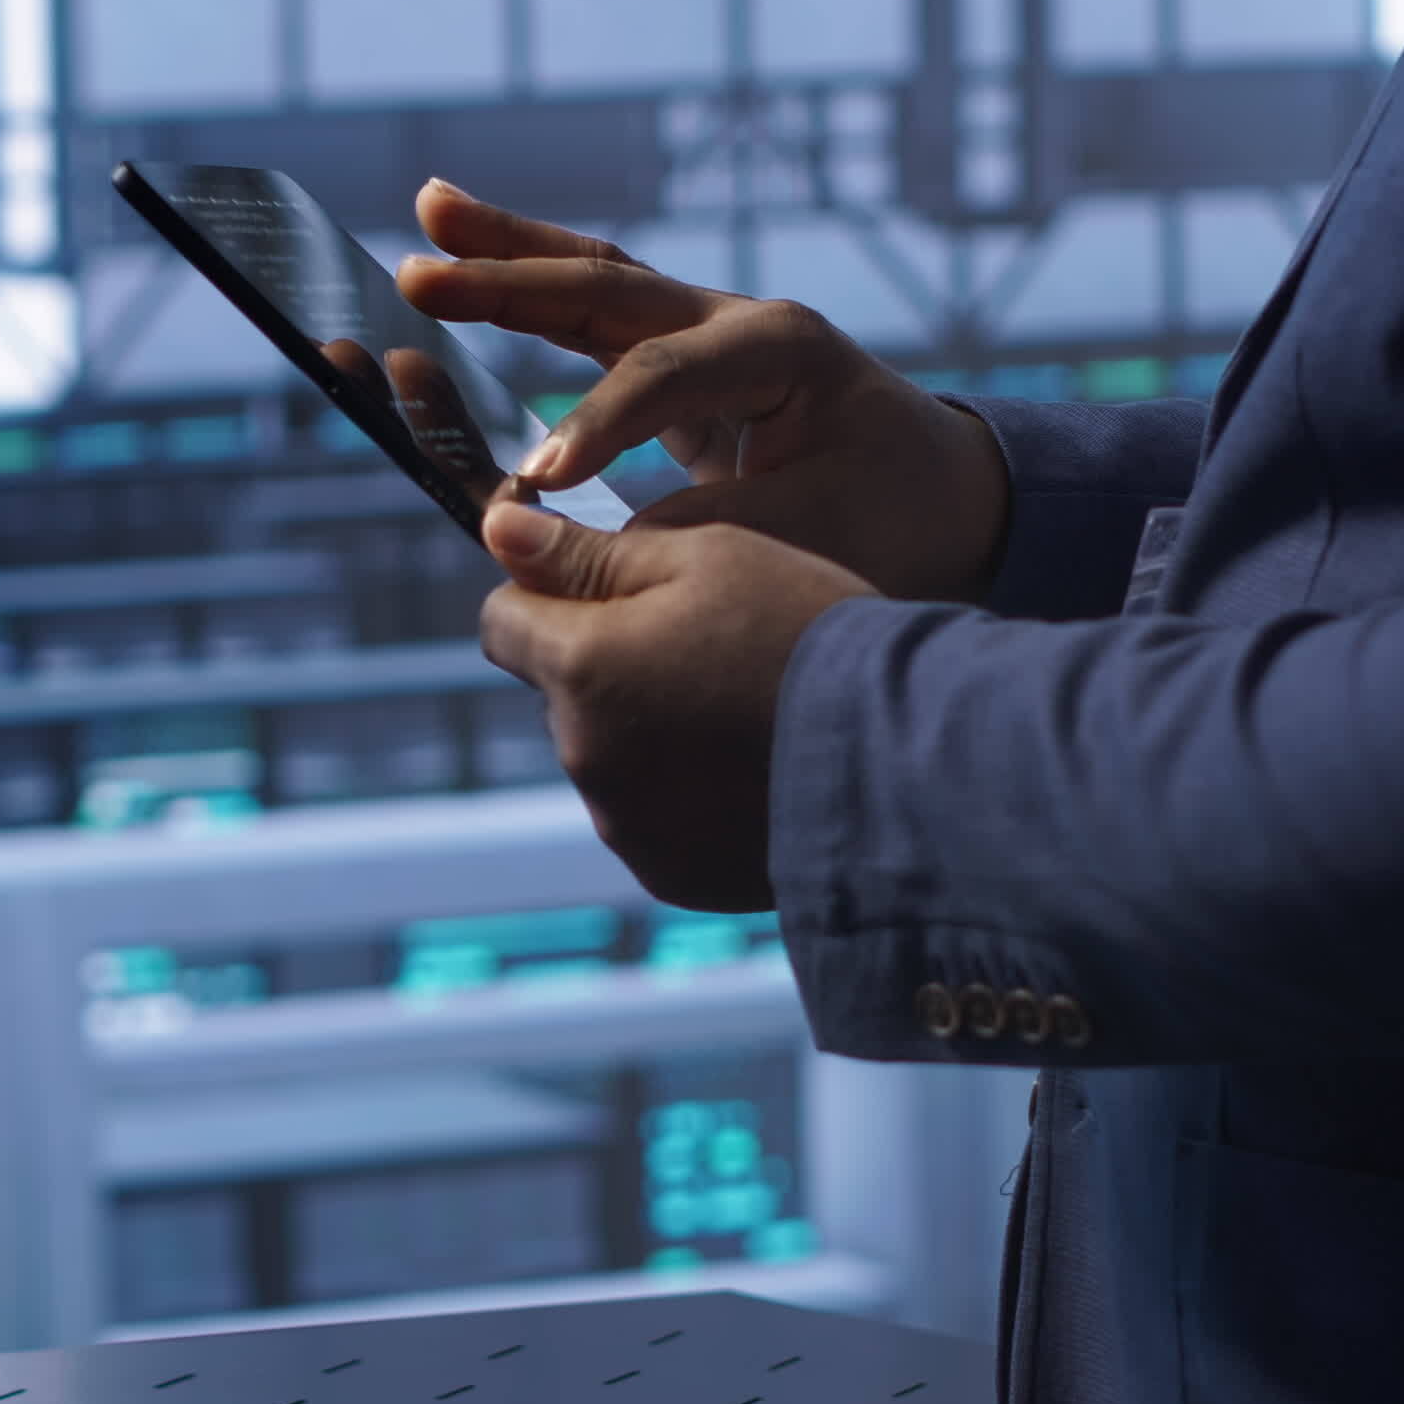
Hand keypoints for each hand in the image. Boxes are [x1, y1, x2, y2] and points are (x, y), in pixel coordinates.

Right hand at [397, 181, 1011, 602]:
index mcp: (783, 353)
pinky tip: (464, 266)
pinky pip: (593, 316)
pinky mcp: (683, 360)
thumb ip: (687, 533)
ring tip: (428, 212)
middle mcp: (740, 320)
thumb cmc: (891, 524)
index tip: (532, 484)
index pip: (661, 376)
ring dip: (508, 251)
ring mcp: (709, 329)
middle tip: (420, 269)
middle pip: (610, 285)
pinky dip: (528, 293)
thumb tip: (559, 542)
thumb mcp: (807, 542)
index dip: (592, 427)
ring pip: (595, 278)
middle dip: (513, 279)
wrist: (952, 500)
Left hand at [478, 498, 873, 911]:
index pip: (503, 621)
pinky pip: (651, 819)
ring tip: (742, 715)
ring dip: (647, 733)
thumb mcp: (706, 556)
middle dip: (608, 667)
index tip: (609, 589)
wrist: (904, 756)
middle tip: (707, 648)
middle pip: (560, 694)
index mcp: (580, 666)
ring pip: (607, 756)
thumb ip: (589, 552)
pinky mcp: (668, 872)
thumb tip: (499, 530)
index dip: (548, 595)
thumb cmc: (806, 632)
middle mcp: (582, 754)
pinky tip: (752, 772)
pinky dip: (684, 796)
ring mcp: (623, 824)